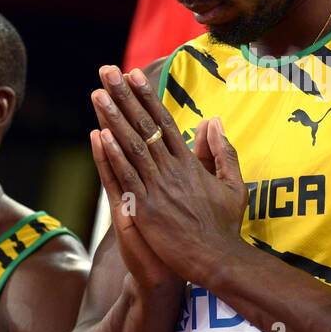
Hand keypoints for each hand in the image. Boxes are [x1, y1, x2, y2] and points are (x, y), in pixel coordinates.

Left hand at [90, 65, 246, 281]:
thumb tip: (215, 121)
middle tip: (107, 71)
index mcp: (190, 163)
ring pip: (132, 145)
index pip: (165, 121)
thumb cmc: (225, 226)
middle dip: (124, 96)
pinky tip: (100, 135)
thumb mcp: (234, 185)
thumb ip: (223, 152)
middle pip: (144, 125)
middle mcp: (172, 169)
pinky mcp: (147, 208)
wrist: (217, 260)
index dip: (147, 96)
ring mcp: (158, 188)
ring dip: (113, 118)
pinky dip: (113, 155)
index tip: (133, 75)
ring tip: (96, 94)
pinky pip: (126, 176)